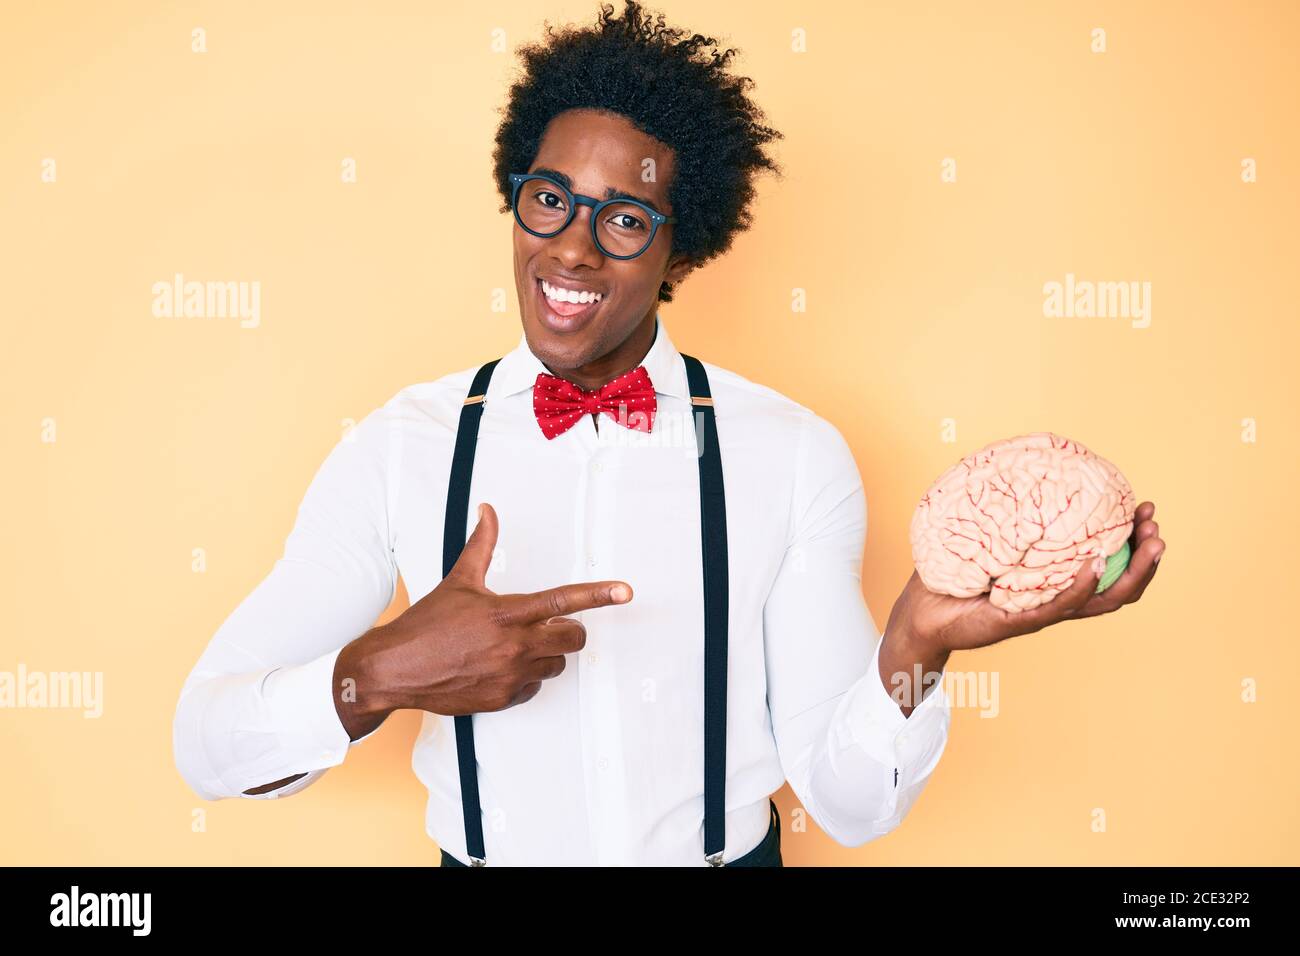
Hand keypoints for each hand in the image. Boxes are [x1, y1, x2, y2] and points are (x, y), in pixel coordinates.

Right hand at [357, 502, 633, 715]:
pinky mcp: (503, 698)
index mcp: (506, 612)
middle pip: (572, 638)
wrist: (394, 669)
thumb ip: (481, 545)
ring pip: (556, 664)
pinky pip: (534, 687)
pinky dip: (525, 677)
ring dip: (547, 654)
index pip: (563, 600)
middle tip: (553, 624)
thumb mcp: (458, 581)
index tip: (625, 592)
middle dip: (569, 629)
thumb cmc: (425, 625)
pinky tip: (502, 667)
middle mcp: (513, 645)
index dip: (599, 595)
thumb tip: (488, 511)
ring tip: (518, 645)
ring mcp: (510, 675)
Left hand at [885, 500, 1165, 653]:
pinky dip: (1081, 587)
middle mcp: (1058, 597)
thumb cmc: (957, 571)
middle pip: (1120, 585)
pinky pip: (1059, 606)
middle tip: (1156, 528)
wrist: (923, 609)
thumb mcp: (990, 535)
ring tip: (1149, 545)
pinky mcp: (1020, 620)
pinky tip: (1094, 566)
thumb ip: (1011, 509)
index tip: (1145, 509)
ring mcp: (1043, 611)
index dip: (1135, 542)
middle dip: (1147, 557)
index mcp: (1057, 579)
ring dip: (1132, 573)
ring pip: (1102, 599)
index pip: (1110, 564)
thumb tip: (1023, 457)